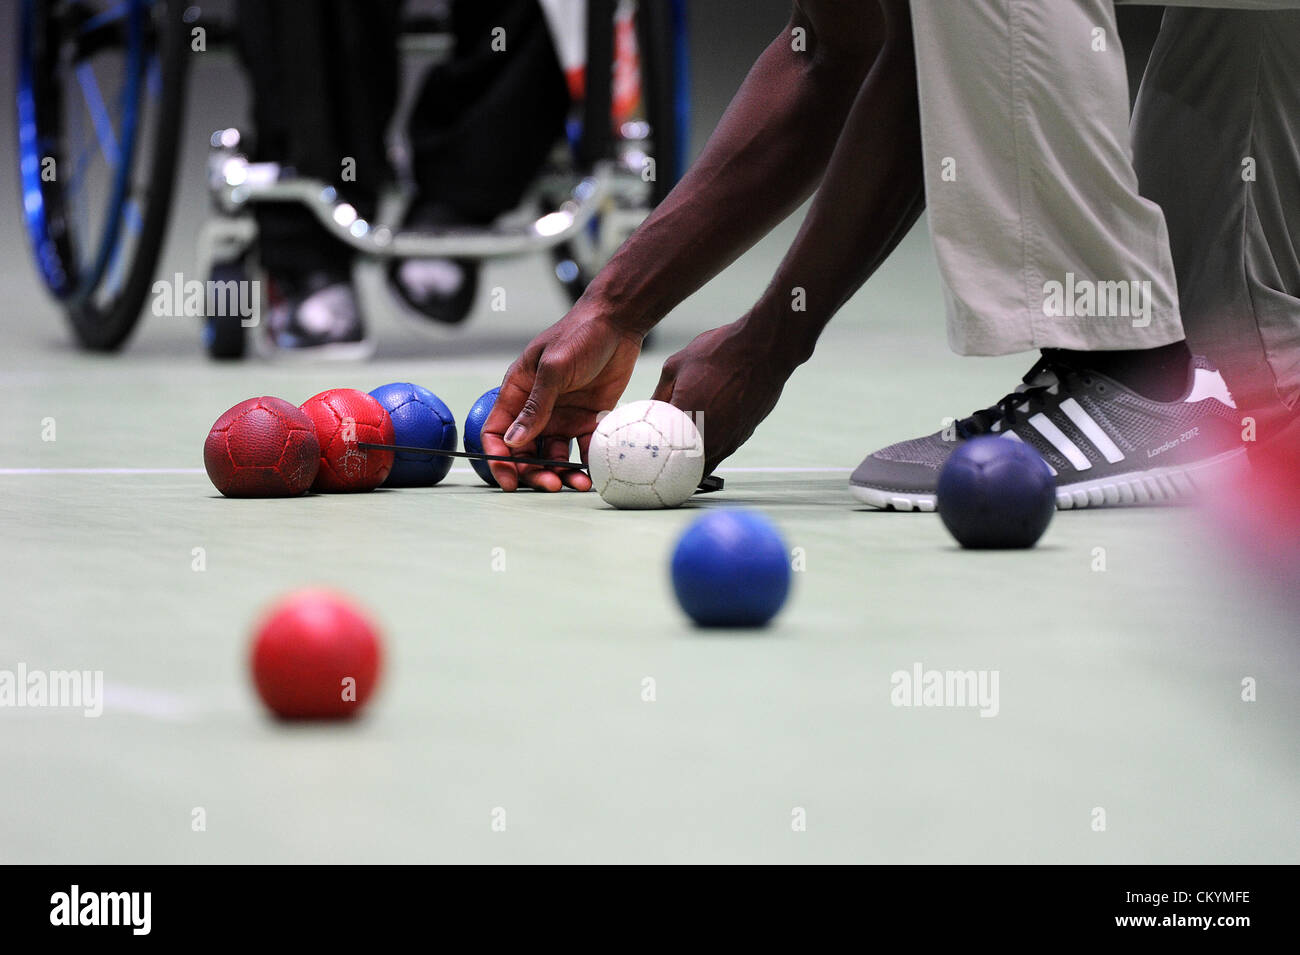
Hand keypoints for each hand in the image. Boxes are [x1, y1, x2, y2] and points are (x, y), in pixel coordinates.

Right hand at [482, 303, 642, 490]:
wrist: (619, 322)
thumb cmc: (580, 334)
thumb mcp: (554, 368)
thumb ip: (536, 406)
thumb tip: (512, 442)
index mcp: (518, 392)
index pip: (496, 432)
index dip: (498, 459)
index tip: (510, 481)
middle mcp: (537, 408)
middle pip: (525, 451)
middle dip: (535, 472)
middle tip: (552, 485)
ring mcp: (562, 416)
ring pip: (555, 455)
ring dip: (563, 472)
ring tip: (578, 483)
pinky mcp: (588, 419)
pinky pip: (584, 448)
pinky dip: (587, 463)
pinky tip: (596, 472)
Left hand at [652, 321, 793, 474]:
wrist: (763, 350)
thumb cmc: (718, 353)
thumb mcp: (676, 366)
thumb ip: (659, 394)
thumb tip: (649, 408)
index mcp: (686, 421)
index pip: (662, 451)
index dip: (652, 458)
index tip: (644, 458)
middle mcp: (709, 438)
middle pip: (685, 468)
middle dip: (672, 469)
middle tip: (660, 466)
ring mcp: (729, 440)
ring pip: (706, 463)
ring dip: (693, 463)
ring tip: (680, 460)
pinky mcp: (743, 436)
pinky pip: (722, 451)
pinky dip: (711, 450)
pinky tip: (705, 439)